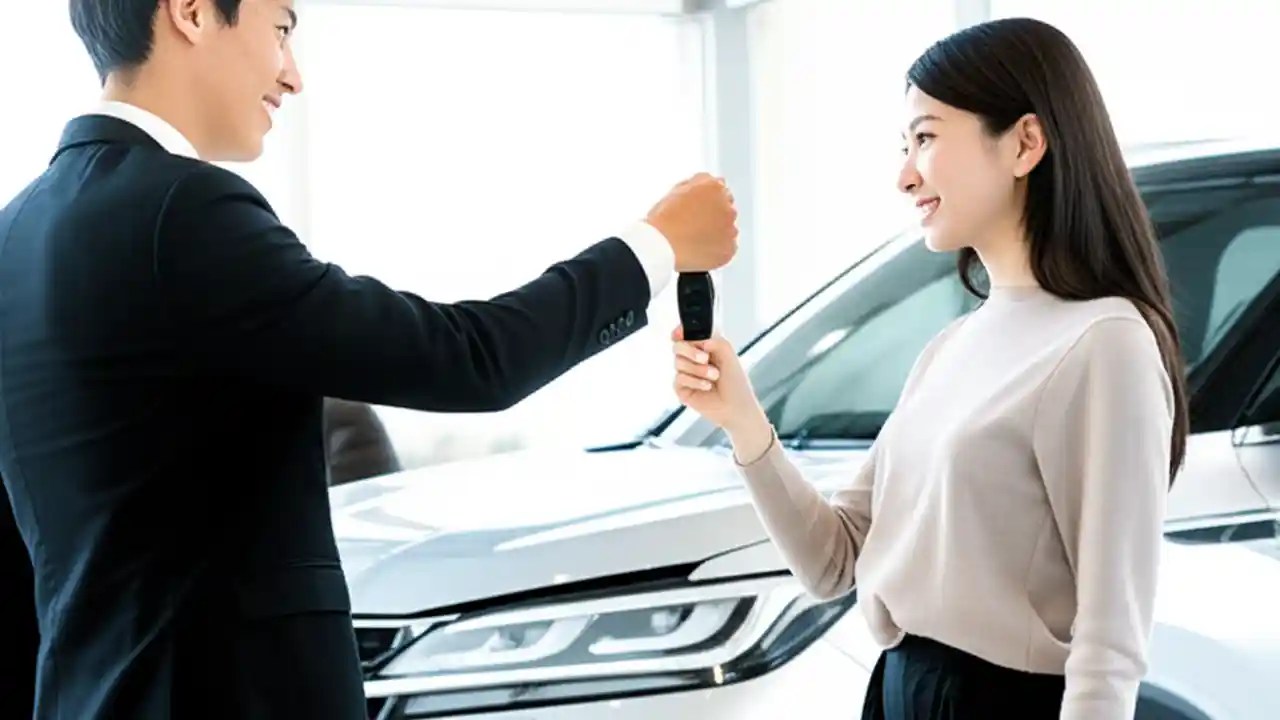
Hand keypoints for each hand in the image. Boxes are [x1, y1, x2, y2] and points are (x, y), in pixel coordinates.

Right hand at [646, 173, 738, 271]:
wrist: (662, 245)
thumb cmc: (664, 220)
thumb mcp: (676, 191)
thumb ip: (696, 184)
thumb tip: (703, 185)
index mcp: (714, 188)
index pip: (720, 190)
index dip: (708, 200)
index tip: (699, 208)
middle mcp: (727, 206)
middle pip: (726, 209)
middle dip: (715, 216)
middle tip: (695, 225)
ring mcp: (730, 229)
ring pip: (728, 229)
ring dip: (718, 233)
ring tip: (695, 239)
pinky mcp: (729, 249)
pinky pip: (727, 248)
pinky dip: (717, 250)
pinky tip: (700, 250)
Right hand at [671, 326, 772, 459]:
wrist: (737, 406)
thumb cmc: (735, 381)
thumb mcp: (728, 353)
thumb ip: (713, 339)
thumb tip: (698, 340)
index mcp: (703, 348)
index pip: (684, 335)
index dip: (679, 332)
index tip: (680, 333)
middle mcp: (692, 360)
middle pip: (677, 347)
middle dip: (690, 351)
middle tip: (706, 358)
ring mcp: (686, 374)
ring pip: (678, 363)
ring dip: (698, 369)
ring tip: (714, 376)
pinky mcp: (682, 389)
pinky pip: (679, 378)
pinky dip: (695, 381)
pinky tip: (707, 387)